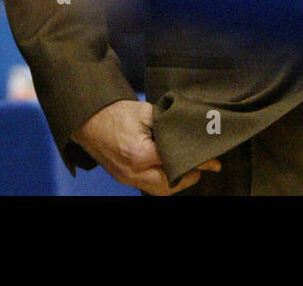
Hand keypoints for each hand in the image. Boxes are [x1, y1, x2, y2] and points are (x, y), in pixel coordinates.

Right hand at [72, 99, 220, 195]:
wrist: (88, 119)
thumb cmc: (116, 113)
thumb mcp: (145, 111)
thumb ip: (169, 123)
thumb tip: (192, 132)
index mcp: (140, 154)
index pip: (177, 161)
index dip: (198, 160)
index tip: (214, 161)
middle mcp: (134, 172)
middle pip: (171, 184)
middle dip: (189, 176)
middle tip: (201, 164)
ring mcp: (127, 178)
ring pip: (160, 191)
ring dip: (176, 182)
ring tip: (187, 168)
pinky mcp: (123, 179)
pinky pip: (148, 187)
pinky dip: (162, 182)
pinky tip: (169, 170)